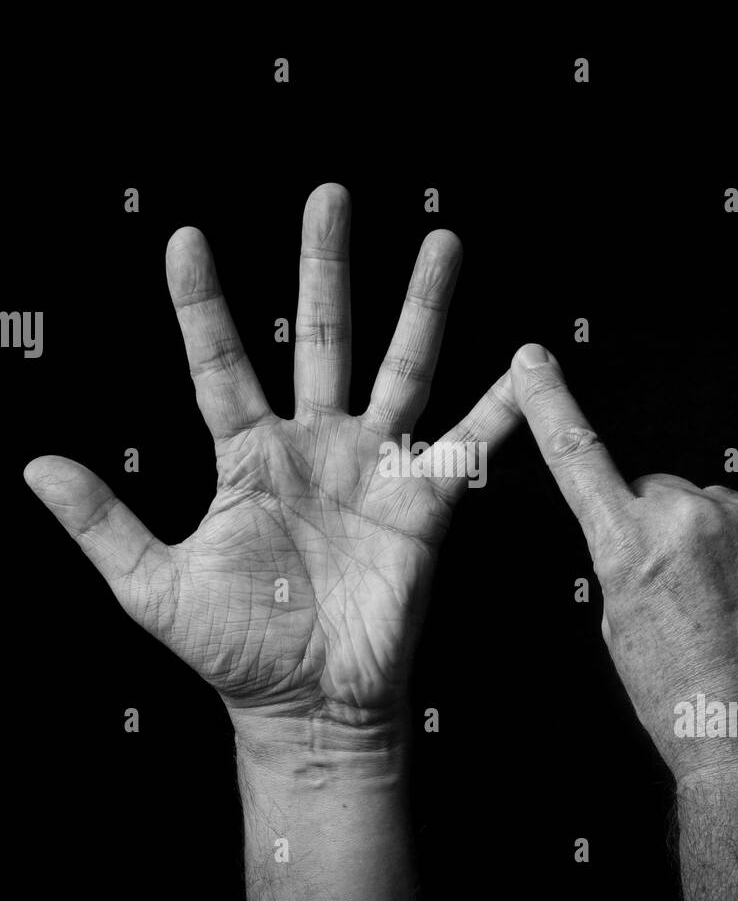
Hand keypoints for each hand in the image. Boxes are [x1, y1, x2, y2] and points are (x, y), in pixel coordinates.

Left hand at [24, 184, 518, 746]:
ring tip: (441, 240)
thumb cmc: (234, 650)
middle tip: (329, 195)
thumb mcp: (152, 586)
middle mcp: (314, 446)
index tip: (184, 240)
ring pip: (401, 366)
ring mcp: (373, 468)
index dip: (202, 303)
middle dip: (324, 266)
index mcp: (247, 457)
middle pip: (319, 335)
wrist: (307, 706)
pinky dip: (497, 411)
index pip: (219, 362)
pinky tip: (526, 366)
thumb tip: (35, 464)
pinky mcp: (422, 505)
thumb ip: (102, 521)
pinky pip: (466, 447)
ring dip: (422, 305)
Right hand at [509, 344, 737, 792]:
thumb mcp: (621, 631)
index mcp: (633, 544)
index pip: (578, 455)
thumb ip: (622, 562)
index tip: (533, 361)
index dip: (549, 402)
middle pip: (656, 491)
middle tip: (678, 592)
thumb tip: (639, 539)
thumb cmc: (689, 704)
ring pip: (711, 509)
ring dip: (711, 543)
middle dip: (657, 527)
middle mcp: (694, 518)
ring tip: (726, 608)